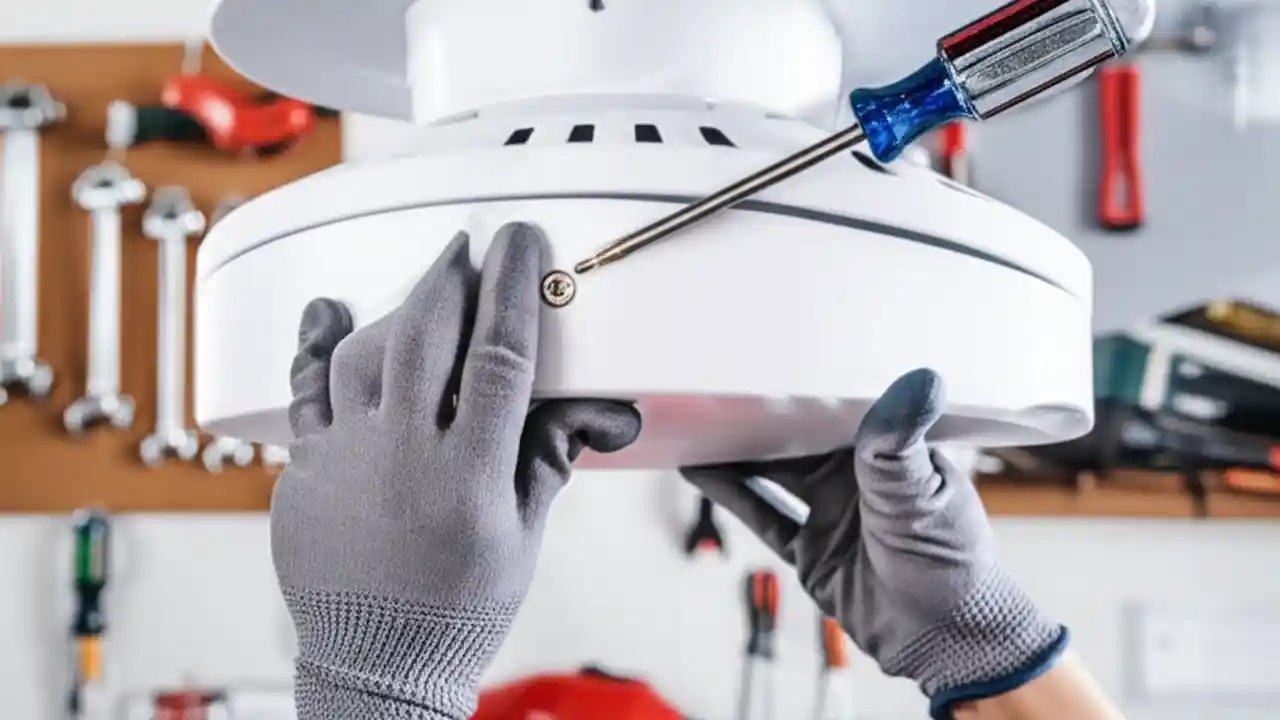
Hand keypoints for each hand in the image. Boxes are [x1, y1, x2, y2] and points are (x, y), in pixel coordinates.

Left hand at [272, 224, 641, 718]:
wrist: (376, 665)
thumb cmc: (456, 611)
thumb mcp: (522, 537)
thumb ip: (548, 458)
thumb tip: (597, 409)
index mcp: (469, 477)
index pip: (501, 356)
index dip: (515, 288)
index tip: (522, 246)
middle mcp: (401, 458)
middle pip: (425, 333)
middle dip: (452, 276)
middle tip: (469, 249)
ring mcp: (343, 460)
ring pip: (363, 351)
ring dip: (398, 307)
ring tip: (424, 289)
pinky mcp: (302, 470)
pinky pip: (305, 391)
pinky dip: (314, 347)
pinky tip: (325, 313)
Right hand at [683, 370, 1066, 718]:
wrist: (946, 641)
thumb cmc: (951, 563)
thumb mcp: (920, 495)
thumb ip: (899, 443)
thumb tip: (919, 380)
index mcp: (896, 451)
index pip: (844, 407)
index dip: (809, 387)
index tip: (773, 362)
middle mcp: (861, 477)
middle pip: (802, 437)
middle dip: (766, 415)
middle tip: (722, 387)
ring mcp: (834, 513)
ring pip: (777, 472)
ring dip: (743, 451)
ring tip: (701, 422)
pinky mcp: (811, 550)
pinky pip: (765, 514)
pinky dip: (733, 493)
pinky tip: (701, 470)